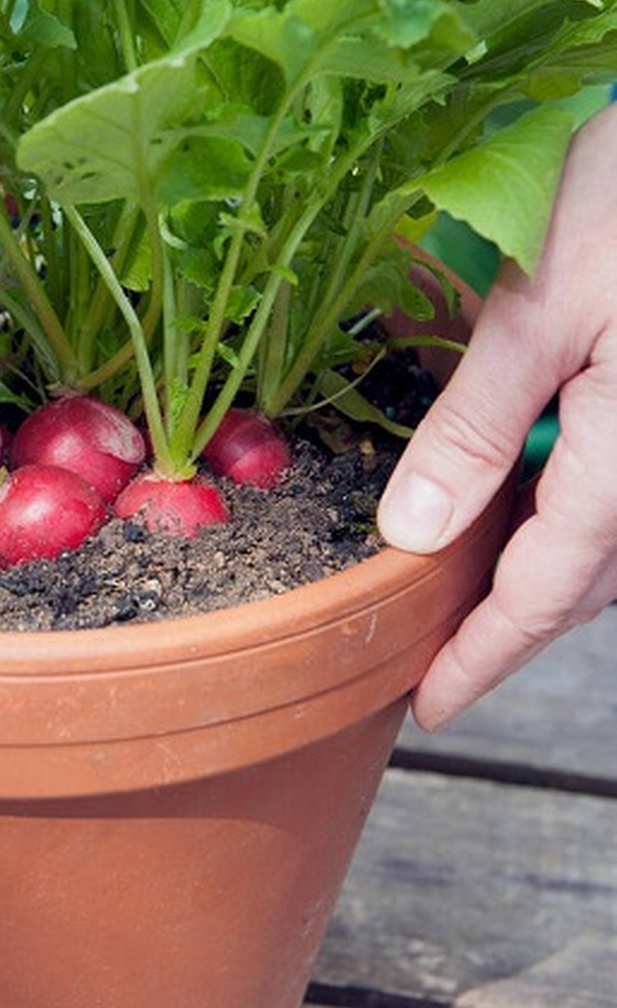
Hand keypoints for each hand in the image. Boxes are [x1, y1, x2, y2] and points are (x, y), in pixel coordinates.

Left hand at [377, 103, 616, 728]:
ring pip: (604, 532)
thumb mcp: (539, 304)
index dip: (486, 654)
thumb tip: (411, 532)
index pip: (549, 588)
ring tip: (460, 577)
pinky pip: (612, 479)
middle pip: (586, 574)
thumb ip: (477, 423)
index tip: (432, 703)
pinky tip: (514, 481)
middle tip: (435, 651)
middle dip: (510, 620)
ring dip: (538, 561)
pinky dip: (562, 499)